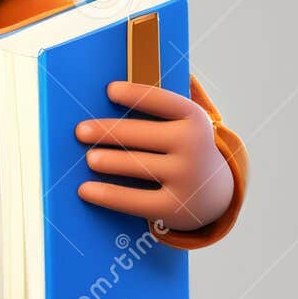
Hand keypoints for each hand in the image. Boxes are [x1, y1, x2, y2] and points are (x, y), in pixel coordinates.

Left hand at [76, 81, 234, 232]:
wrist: (217, 194)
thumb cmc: (183, 151)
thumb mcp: (182, 128)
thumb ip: (157, 113)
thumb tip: (107, 103)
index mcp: (194, 118)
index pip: (162, 101)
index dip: (135, 94)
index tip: (110, 90)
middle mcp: (193, 145)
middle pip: (141, 134)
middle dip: (108, 132)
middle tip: (80, 131)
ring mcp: (185, 177)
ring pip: (136, 166)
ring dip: (108, 161)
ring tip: (90, 159)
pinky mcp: (173, 207)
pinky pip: (133, 200)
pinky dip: (106, 195)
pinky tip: (85, 190)